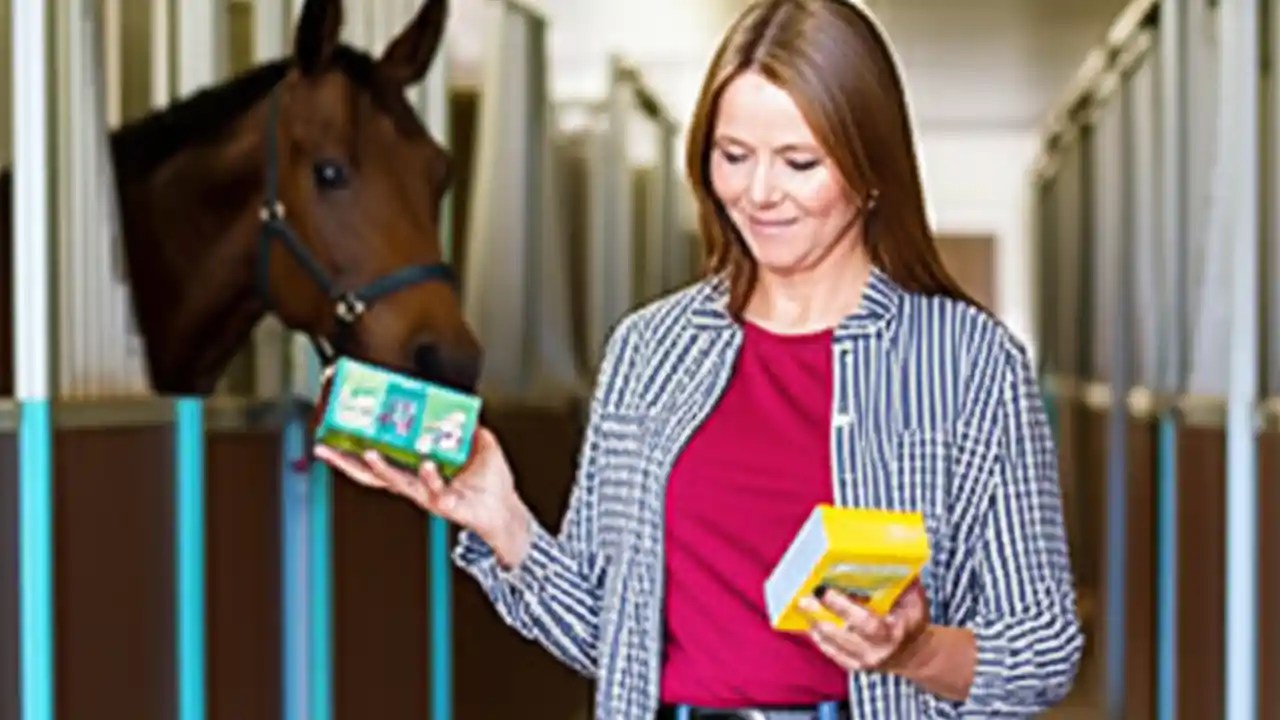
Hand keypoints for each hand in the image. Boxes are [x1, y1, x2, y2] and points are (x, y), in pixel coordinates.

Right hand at [314, 427, 532, 566]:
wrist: (508, 511)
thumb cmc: (489, 482)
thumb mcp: (478, 444)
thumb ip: (468, 425)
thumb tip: (462, 405)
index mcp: (415, 471)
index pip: (378, 461)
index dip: (354, 451)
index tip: (331, 435)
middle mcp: (415, 486)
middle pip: (372, 475)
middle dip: (346, 463)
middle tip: (325, 448)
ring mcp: (428, 497)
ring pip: (398, 483)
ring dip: (382, 468)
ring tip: (369, 453)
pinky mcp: (447, 506)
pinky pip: (435, 491)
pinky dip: (430, 477)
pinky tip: (427, 464)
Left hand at [800, 580, 930, 672]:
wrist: (914, 654)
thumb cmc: (912, 621)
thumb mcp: (915, 602)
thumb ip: (905, 582)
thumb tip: (891, 556)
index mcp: (892, 633)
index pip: (865, 622)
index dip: (842, 607)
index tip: (823, 590)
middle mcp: (876, 651)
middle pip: (841, 635)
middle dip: (818, 615)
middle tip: (802, 597)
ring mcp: (862, 661)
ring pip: (831, 644)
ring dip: (813, 624)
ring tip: (800, 605)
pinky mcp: (852, 666)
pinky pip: (829, 651)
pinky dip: (817, 636)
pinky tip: (807, 620)